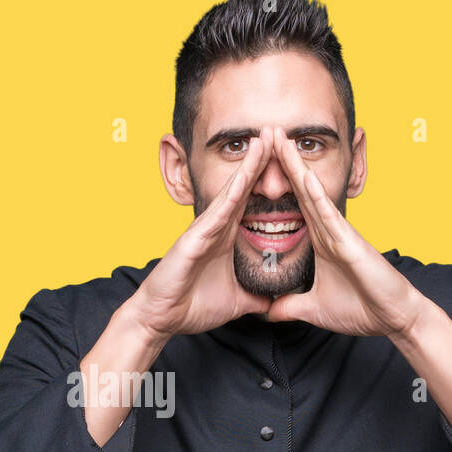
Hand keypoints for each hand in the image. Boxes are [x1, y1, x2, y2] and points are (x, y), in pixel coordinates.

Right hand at [127, 135, 274, 338]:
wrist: (162, 318)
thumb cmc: (193, 306)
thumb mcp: (237, 302)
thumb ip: (256, 297)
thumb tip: (275, 303)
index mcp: (227, 239)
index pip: (253, 203)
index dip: (269, 181)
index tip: (289, 162)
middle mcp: (216, 228)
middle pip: (243, 188)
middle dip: (260, 161)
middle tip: (278, 133)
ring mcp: (205, 230)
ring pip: (232, 192)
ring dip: (248, 167)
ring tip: (264, 140)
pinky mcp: (194, 238)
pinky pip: (218, 212)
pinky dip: (233, 192)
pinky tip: (246, 175)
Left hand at [263, 126, 425, 337]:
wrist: (390, 318)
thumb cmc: (359, 309)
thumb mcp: (313, 308)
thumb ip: (291, 305)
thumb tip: (268, 311)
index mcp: (319, 242)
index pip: (293, 205)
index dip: (277, 183)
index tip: (256, 164)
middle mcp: (328, 231)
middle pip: (300, 189)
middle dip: (283, 160)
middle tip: (266, 131)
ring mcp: (340, 233)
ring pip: (313, 193)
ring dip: (295, 165)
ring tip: (279, 139)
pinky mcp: (350, 243)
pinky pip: (329, 214)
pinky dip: (316, 194)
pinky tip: (303, 175)